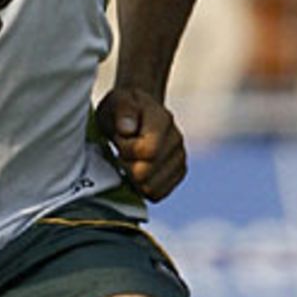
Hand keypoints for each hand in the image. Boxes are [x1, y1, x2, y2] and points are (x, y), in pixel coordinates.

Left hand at [95, 86, 186, 200]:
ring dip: (134, 178)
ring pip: (151, 188)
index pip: (147, 152)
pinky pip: (157, 194)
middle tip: (122, 152)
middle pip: (145, 175)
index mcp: (163, 120)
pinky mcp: (178, 174)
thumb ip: (123, 112)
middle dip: (127, 166)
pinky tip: (137, 170)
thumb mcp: (116, 102)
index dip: (126, 151)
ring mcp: (180, 158)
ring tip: (131, 160)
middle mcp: (177, 140)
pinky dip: (142, 187)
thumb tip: (127, 130)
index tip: (120, 140)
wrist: (138, 113)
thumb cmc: (122, 108)